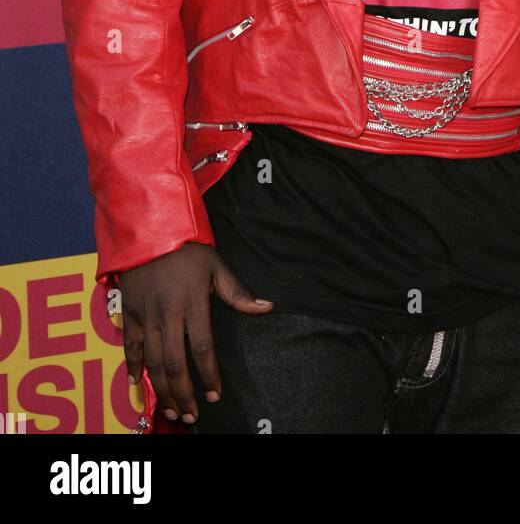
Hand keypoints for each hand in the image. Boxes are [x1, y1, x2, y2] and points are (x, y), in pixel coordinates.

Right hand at [118, 242, 272, 423]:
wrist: (149, 227)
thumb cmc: (186, 246)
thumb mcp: (215, 265)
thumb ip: (237, 293)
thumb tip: (266, 308)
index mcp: (192, 302)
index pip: (203, 347)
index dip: (209, 375)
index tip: (215, 394)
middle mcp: (168, 313)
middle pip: (175, 363)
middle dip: (184, 393)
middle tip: (191, 416)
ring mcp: (146, 314)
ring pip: (153, 361)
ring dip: (162, 390)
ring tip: (173, 411)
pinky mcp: (130, 312)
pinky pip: (130, 346)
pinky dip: (133, 368)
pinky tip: (139, 386)